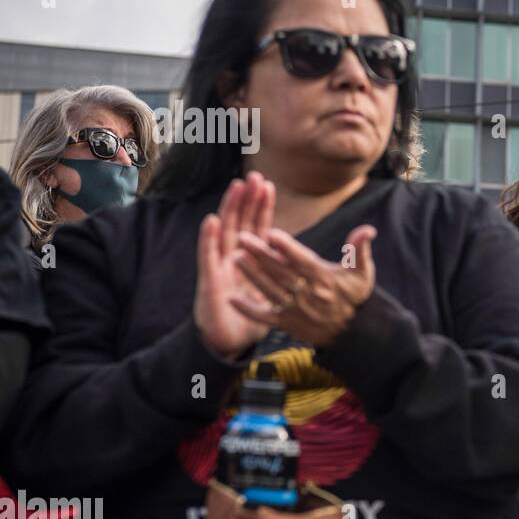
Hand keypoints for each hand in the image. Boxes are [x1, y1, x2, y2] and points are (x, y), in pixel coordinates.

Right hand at [194, 172, 275, 360]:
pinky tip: (211, 221)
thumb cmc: (252, 318)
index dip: (261, 208)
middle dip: (247, 200)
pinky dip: (208, 238)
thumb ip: (289, 277)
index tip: (268, 185)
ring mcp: (220, 267)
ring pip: (225, 232)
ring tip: (236, 188)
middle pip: (241, 223)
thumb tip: (310, 263)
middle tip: (254, 176)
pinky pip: (208, 257)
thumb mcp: (277, 295)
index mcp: (250, 261)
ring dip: (230, 210)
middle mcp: (233, 258)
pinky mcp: (209, 280)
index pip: (257, 228)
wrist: (230, 342)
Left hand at [229, 224, 377, 348]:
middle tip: (242, 238)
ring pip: (269, 290)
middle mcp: (307, 294)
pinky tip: (232, 299)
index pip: (302, 261)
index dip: (287, 248)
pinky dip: (248, 310)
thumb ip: (360, 250)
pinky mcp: (286, 324)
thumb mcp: (363, 273)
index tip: (272, 234)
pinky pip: (265, 317)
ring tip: (235, 258)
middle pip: (280, 272)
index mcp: (324, 279)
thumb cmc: (355, 297)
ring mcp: (295, 310)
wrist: (353, 333)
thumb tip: (368, 230)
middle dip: (260, 255)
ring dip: (252, 275)